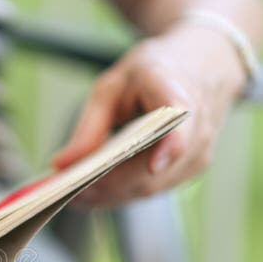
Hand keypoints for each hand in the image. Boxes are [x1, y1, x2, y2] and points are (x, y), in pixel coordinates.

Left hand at [52, 24, 247, 207]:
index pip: (181, 119)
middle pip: (148, 171)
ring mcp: (198, 153)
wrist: (201, 65)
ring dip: (105, 196)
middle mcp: (197, 126)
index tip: (153, 165)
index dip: (171, 145)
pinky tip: (89, 194)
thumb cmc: (150, 74)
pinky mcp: (192, 170)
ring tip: (67, 194)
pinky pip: (151, 190)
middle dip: (103, 185)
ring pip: (147, 188)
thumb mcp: (112, 86)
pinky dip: (118, 194)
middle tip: (60, 190)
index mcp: (177, 89)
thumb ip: (89, 127)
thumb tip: (60, 165)